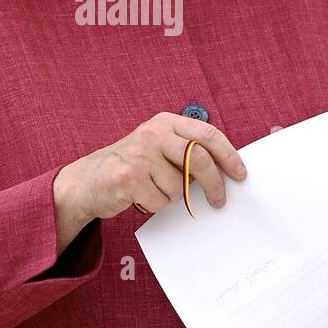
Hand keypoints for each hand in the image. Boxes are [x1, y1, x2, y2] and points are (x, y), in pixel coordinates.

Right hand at [53, 112, 246, 225]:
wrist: (87, 181)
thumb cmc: (131, 166)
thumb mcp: (157, 147)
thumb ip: (185, 150)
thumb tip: (225, 170)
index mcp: (164, 122)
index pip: (207, 134)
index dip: (228, 155)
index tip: (240, 174)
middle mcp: (152, 133)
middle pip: (198, 159)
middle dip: (214, 184)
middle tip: (219, 200)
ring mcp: (139, 154)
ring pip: (180, 186)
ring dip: (173, 197)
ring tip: (155, 190)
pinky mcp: (129, 177)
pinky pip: (161, 201)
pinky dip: (156, 205)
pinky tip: (141, 196)